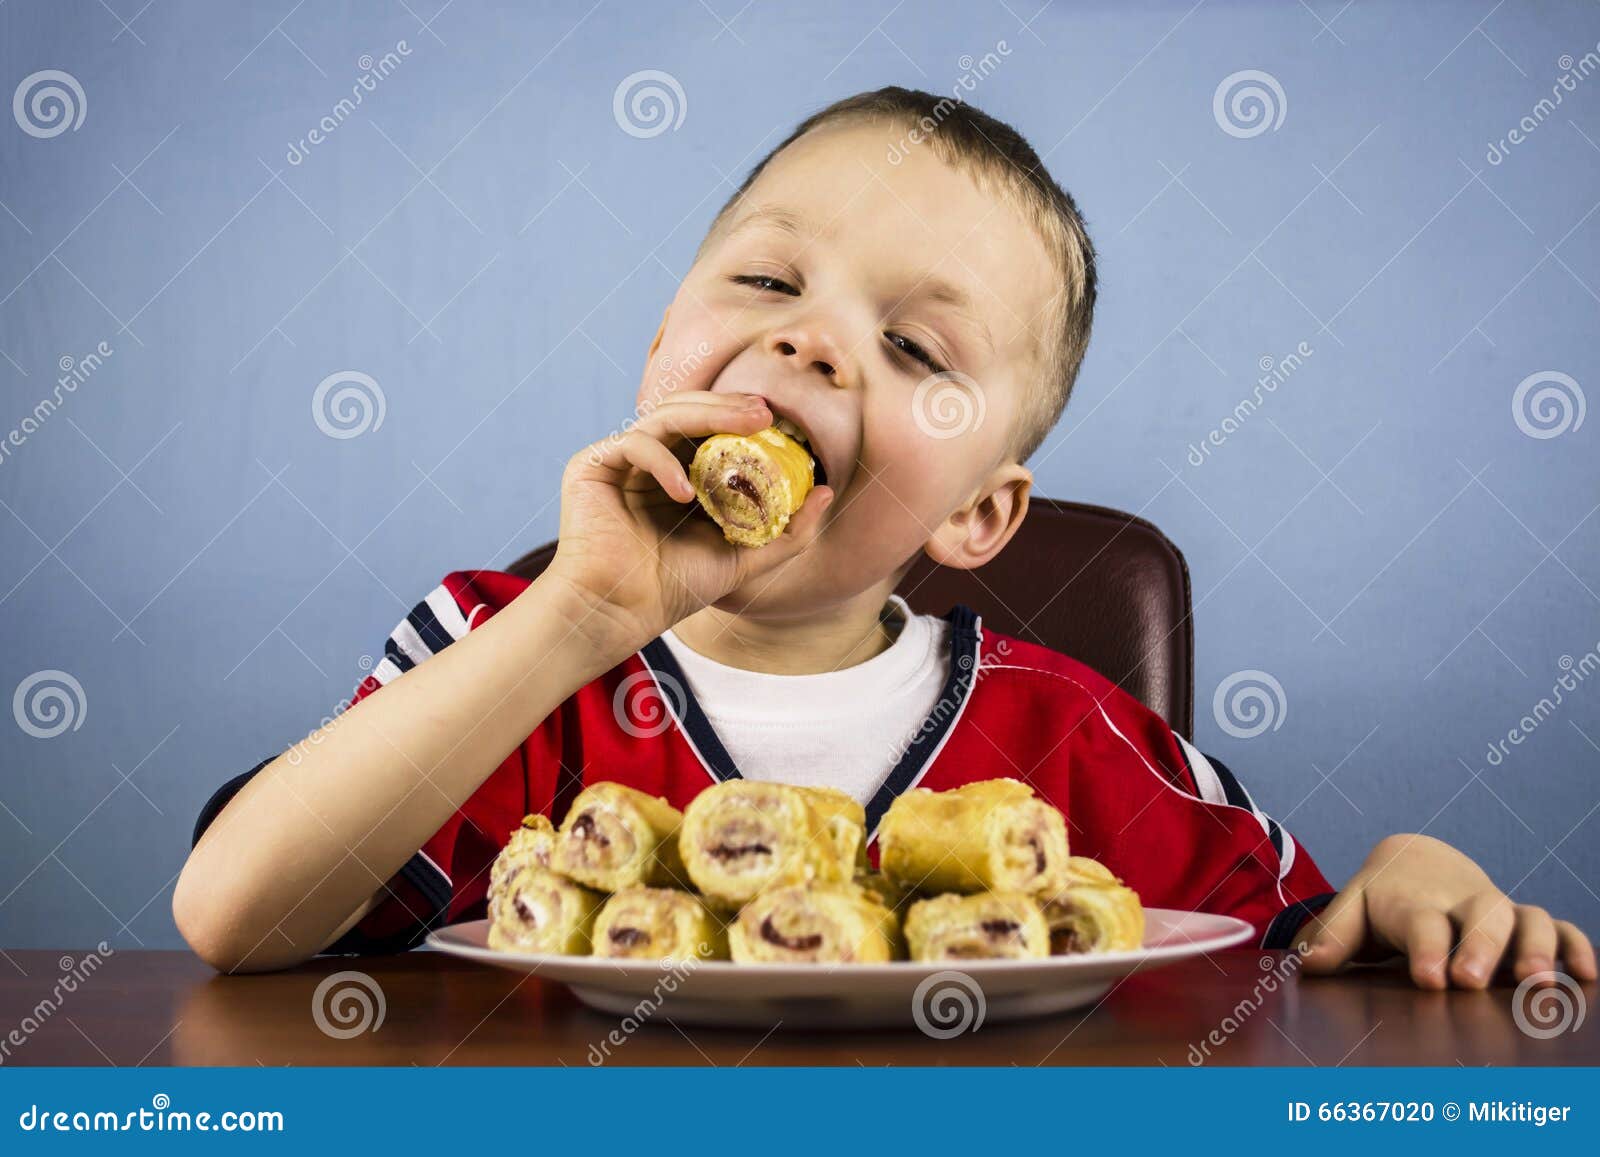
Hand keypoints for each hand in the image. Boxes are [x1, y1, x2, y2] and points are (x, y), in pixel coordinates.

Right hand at [546, 391, 832, 646]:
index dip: (742, 418)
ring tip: (745, 425)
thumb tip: (827, 492)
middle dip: (730, 407)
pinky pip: (633, 444)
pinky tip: (685, 492)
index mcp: (681, 474)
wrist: (619, 612)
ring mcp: (621, 461)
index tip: (778, 422)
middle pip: (690, 412)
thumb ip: (788, 531)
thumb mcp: (744, 559)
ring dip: (707, 415)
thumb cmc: (673, 589)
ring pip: (664, 415)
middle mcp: (651, 461)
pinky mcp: (592, 466)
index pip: (712, 430)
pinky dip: (662, 461)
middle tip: (766, 413)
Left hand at [1299, 833, 1597, 988]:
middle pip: (1480, 915)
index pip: (1422, 922)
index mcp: (1415, 901)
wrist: (1415, 861)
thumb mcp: (1353, 909)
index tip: (1431, 979)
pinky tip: (1587, 977)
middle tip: (1473, 981)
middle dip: (1480, 947)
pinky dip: (1575, 946)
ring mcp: (1498, 911)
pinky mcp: (1524, 922)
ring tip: (1537, 983)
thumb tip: (1309, 965)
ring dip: (1536, 947)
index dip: (1427, 948)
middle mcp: (1462, 903)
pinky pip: (1559, 927)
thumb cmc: (1382, 898)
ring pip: (1527, 918)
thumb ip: (1333, 936)